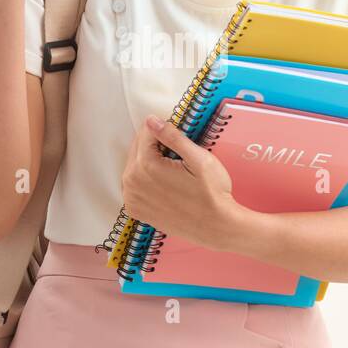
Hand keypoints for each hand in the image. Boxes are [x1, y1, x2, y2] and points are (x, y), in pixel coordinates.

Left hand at [120, 115, 239, 248]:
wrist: (215, 226)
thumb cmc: (211, 194)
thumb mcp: (198, 158)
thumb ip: (172, 137)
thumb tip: (152, 120)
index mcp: (146, 166)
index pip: (147, 133)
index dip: (164, 130)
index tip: (178, 137)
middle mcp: (132, 182)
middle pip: (137, 148)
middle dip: (154, 145)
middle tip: (178, 154)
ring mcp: (132, 198)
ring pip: (134, 165)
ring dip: (148, 161)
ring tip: (172, 169)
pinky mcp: (136, 209)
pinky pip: (134, 183)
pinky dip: (144, 178)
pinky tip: (164, 183)